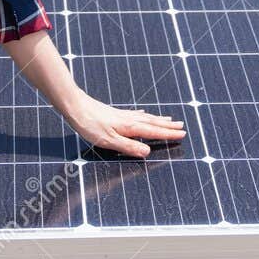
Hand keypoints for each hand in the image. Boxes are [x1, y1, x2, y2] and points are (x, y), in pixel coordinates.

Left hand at [59, 92, 185, 158]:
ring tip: (170, 120)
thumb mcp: (108, 141)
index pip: (153, 132)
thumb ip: (128, 147)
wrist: (76, 107)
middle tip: (182, 127)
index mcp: (129, 127)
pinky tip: (145, 114)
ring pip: (146, 117)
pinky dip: (145, 115)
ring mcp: (123, 115)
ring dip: (159, 120)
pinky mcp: (116, 113)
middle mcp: (129, 119)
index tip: (182, 135)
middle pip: (153, 123)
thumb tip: (147, 152)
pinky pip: (136, 114)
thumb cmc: (90, 125)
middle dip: (168, 126)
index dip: (168, 134)